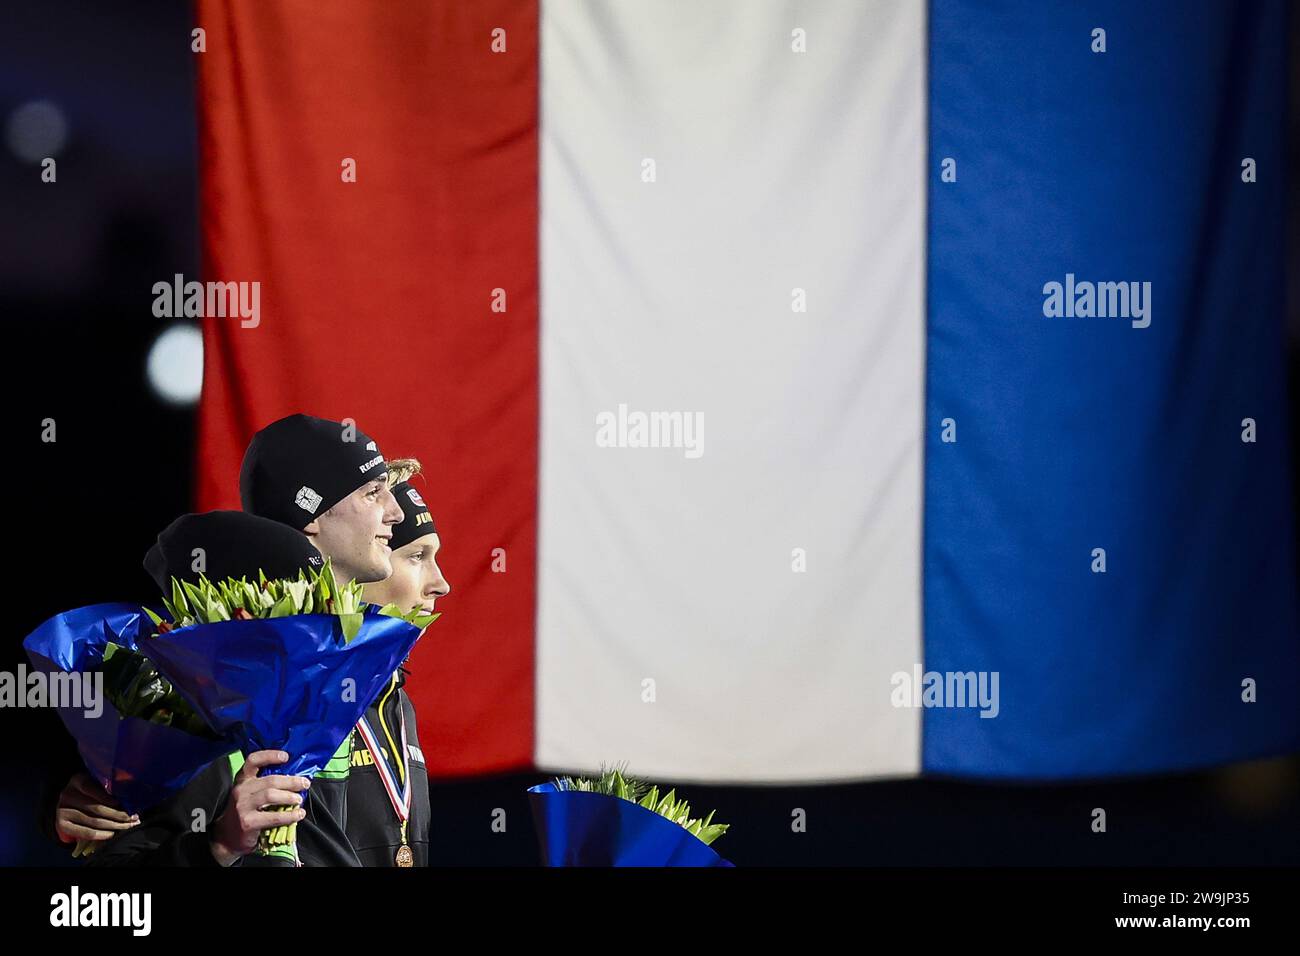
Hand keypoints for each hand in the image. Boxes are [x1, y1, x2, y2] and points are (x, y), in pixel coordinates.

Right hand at [55, 772, 138, 844]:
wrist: (66, 799)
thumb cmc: (88, 789)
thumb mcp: (94, 781)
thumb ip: (106, 787)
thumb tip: (129, 800)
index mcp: (77, 780)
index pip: (92, 789)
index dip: (109, 798)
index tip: (125, 804)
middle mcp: (67, 795)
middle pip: (97, 808)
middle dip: (119, 815)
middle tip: (134, 818)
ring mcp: (62, 811)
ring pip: (93, 821)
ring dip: (114, 825)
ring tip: (128, 826)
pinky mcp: (62, 825)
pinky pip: (84, 833)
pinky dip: (100, 835)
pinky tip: (112, 834)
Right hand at [209, 750, 309, 865]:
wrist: (227, 837)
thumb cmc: (245, 812)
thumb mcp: (251, 794)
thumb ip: (266, 785)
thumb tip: (294, 779)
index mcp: (243, 780)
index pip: (253, 761)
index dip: (269, 756)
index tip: (285, 757)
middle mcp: (241, 790)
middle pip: (269, 780)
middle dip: (291, 781)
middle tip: (304, 784)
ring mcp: (242, 806)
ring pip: (270, 795)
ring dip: (289, 797)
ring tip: (299, 799)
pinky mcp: (247, 822)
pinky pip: (273, 816)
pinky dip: (289, 815)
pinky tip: (298, 815)